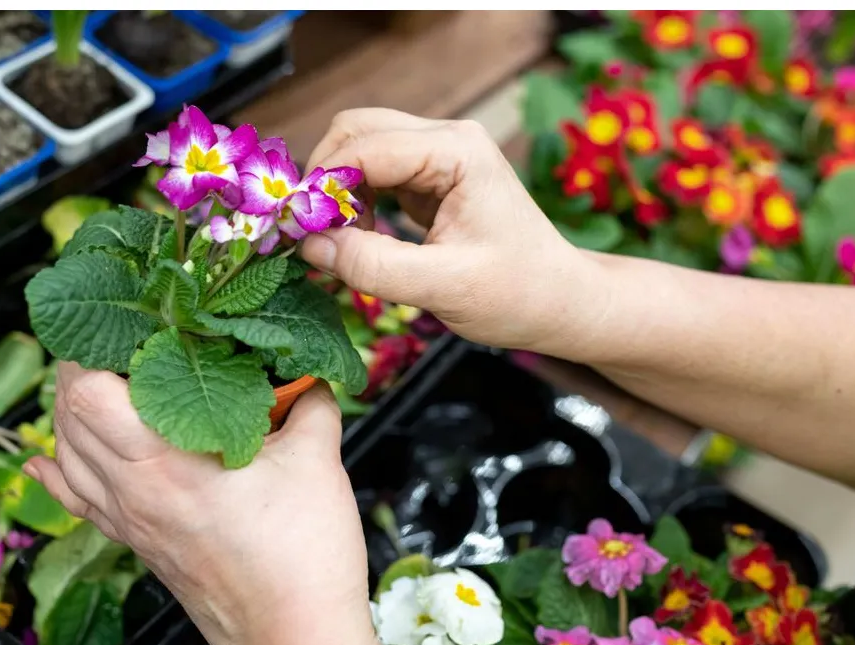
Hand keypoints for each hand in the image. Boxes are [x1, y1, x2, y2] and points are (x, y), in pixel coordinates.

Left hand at [24, 363, 394, 644]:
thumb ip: (309, 402)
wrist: (294, 638)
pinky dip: (58, 469)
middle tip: (120, 337)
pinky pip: (75, 499)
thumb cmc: (301, 563)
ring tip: (101, 378)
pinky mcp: (137, 542)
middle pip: (67, 413)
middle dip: (82, 365)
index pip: (87, 391)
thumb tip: (306, 372)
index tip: (126, 318)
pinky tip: (47, 457)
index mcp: (165, 463)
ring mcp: (129, 520)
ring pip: (64, 452)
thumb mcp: (317, 461)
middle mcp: (133, 491)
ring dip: (71, 410)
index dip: (94, 347)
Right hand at [302, 108, 611, 356]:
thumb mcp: (442, 287)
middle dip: (324, 180)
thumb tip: (309, 246)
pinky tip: (357, 240)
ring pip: (359, 149)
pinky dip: (353, 202)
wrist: (559, 302)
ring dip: (337, 192)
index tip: (294, 230)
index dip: (321, 186)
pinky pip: (374, 174)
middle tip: (309, 234)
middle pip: (355, 132)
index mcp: (457, 151)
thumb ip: (373, 266)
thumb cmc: (517, 294)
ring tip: (338, 243)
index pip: (364, 147)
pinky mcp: (430, 177)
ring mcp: (439, 155)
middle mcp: (447, 139)